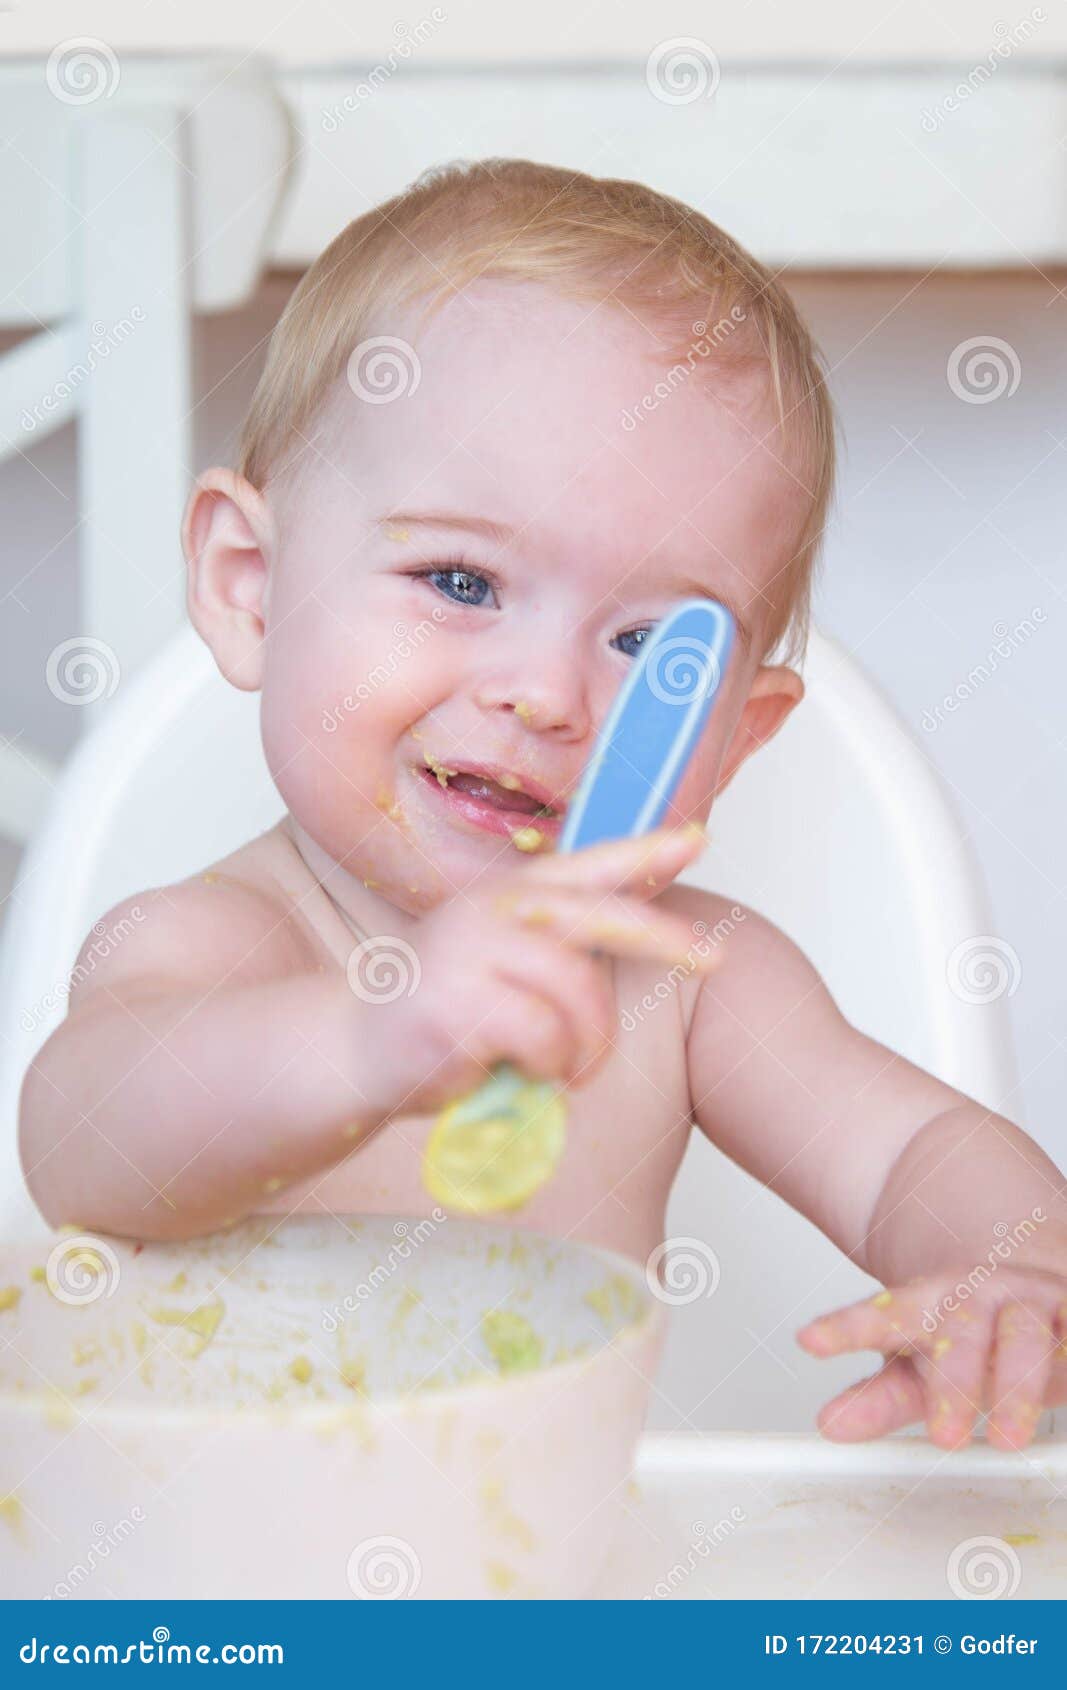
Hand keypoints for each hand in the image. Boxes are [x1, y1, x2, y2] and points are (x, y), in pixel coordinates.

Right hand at [356, 824, 718, 1119]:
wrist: (353, 1050)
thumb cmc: (440, 1013)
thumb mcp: (499, 960)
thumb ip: (555, 945)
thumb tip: (643, 934)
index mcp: (507, 897)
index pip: (587, 863)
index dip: (645, 849)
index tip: (697, 839)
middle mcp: (492, 910)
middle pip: (604, 916)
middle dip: (667, 937)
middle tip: (712, 958)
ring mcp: (473, 951)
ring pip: (581, 990)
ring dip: (588, 1043)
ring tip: (567, 1067)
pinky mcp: (462, 1002)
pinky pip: (548, 1036)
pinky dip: (551, 1066)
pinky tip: (524, 1071)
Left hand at [797, 1262, 1066, 1450]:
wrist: (1034, 1290)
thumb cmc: (972, 1338)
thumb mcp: (921, 1368)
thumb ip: (878, 1398)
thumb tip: (830, 1425)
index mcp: (930, 1302)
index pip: (884, 1314)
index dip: (847, 1328)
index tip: (810, 1341)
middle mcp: (981, 1294)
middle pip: (962, 1328)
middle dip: (954, 1383)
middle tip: (944, 1436)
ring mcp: (1033, 1301)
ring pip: (1026, 1336)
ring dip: (1018, 1388)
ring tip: (1007, 1437)